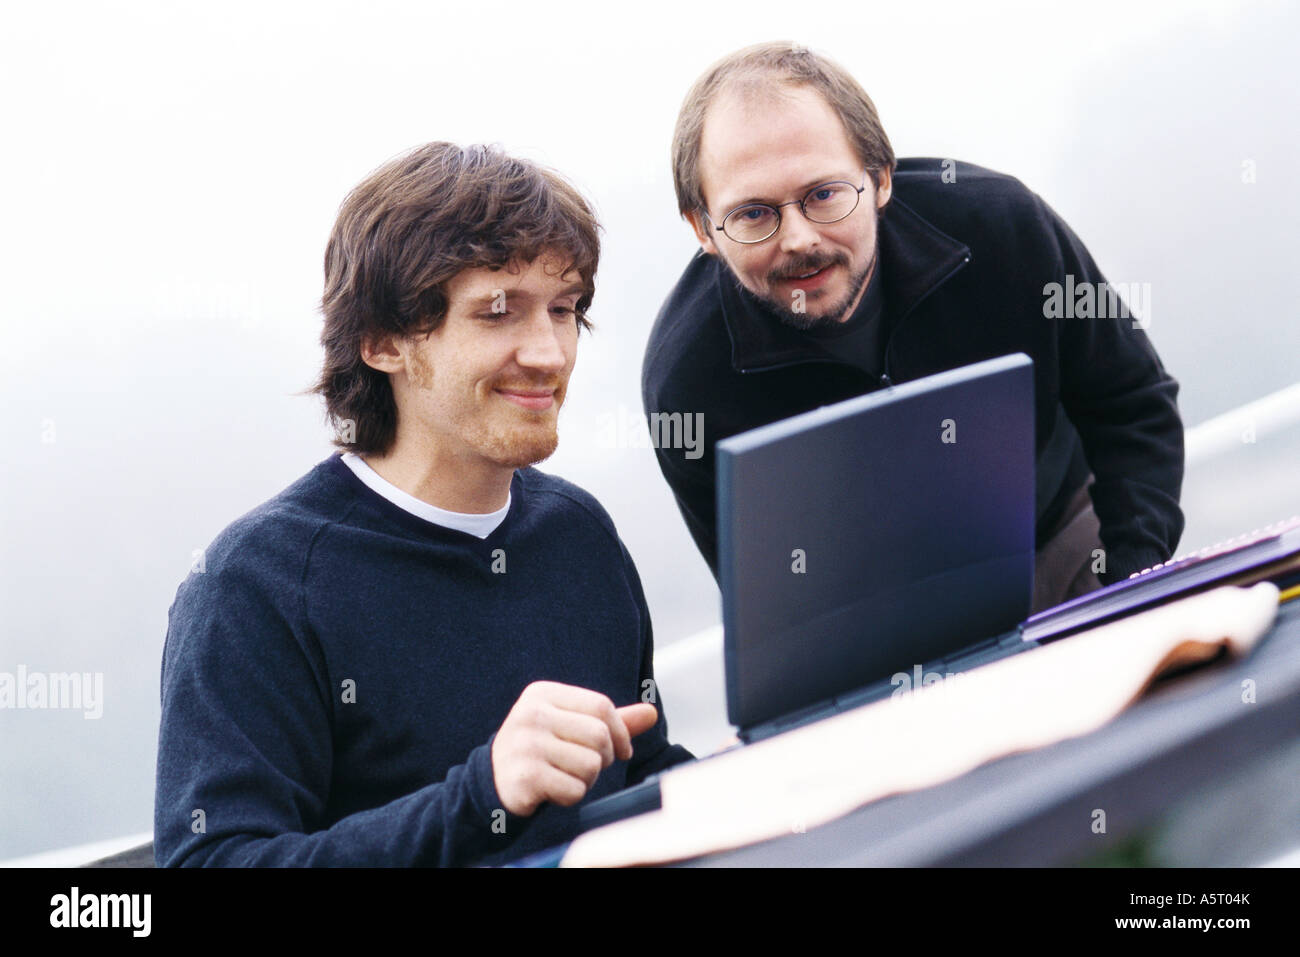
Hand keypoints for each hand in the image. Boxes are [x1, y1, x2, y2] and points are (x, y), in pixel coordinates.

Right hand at [490, 681, 658, 816]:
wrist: (494, 781)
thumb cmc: (541, 749)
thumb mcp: (570, 726)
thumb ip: (610, 719)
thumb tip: (652, 713)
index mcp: (543, 694)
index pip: (601, 706)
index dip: (620, 732)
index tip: (622, 751)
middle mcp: (532, 714)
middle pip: (599, 736)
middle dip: (603, 758)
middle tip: (586, 766)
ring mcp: (526, 745)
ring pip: (591, 765)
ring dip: (587, 779)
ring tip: (565, 776)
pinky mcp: (526, 776)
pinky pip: (574, 789)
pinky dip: (572, 796)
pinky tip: (553, 790)